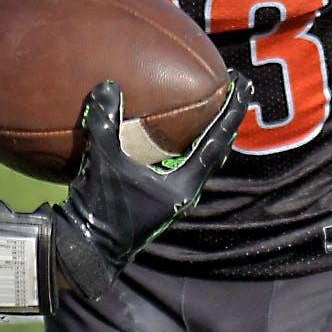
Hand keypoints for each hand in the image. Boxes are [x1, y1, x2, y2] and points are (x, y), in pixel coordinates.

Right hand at [46, 73, 251, 299]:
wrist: (87, 248)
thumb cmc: (101, 207)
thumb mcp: (102, 160)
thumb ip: (105, 122)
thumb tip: (109, 84)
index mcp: (184, 184)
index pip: (216, 140)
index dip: (232, 109)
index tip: (243, 83)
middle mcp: (186, 191)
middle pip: (215, 148)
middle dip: (226, 117)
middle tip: (234, 87)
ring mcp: (173, 196)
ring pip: (199, 157)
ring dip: (206, 131)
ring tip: (210, 105)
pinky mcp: (159, 198)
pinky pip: (180, 163)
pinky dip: (183, 143)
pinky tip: (171, 132)